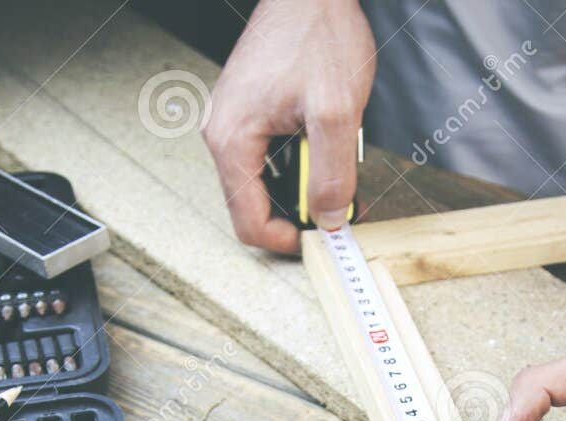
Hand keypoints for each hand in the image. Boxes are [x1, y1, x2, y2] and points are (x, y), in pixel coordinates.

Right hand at [203, 0, 373, 252]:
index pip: (248, 222)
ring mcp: (234, 121)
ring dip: (303, 183)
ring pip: (265, 180)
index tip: (322, 236)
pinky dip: (300, 159)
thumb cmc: (318, 35)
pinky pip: (270, 154)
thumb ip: (332, 173)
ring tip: (336, 163)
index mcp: (232, 140)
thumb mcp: (337, 112)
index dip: (287, 240)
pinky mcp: (250, 110)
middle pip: (255, 204)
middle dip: (299, 210)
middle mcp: (223, 134)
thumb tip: (328, 219)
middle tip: (342, 200)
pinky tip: (325, 142)